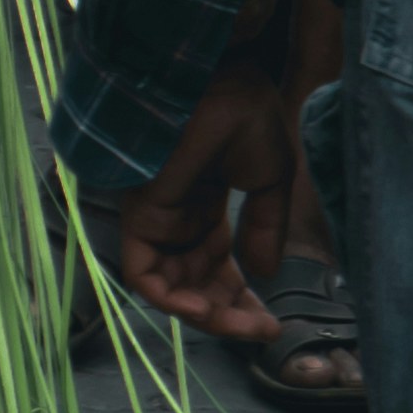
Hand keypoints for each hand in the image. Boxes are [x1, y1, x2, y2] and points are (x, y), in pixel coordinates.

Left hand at [115, 61, 298, 343]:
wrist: (223, 80)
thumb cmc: (245, 114)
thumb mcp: (270, 180)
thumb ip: (265, 227)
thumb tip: (264, 274)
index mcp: (207, 205)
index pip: (217, 268)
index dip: (242, 300)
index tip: (272, 324)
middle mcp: (179, 216)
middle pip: (196, 285)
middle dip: (228, 315)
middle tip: (260, 332)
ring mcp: (158, 216)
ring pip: (170, 287)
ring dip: (204, 315)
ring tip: (239, 324)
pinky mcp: (141, 213)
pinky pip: (145, 273)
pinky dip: (169, 301)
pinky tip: (203, 311)